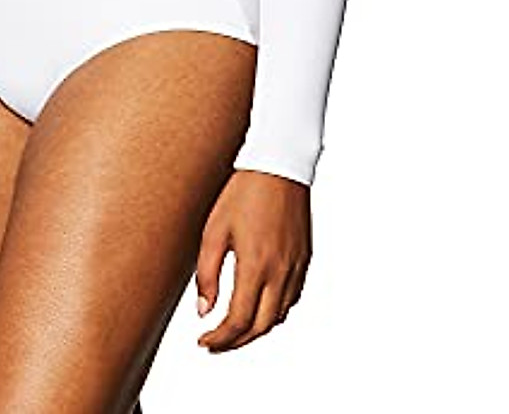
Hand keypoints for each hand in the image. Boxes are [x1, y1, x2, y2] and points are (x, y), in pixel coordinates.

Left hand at [194, 169, 310, 350]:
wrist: (278, 166)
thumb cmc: (243, 193)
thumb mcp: (214, 231)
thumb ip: (207, 274)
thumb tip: (203, 311)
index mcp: (256, 266)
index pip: (238, 321)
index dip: (220, 339)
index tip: (204, 342)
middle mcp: (281, 272)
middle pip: (260, 327)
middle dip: (236, 341)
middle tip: (216, 343)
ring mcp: (296, 267)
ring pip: (278, 316)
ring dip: (256, 328)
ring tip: (233, 327)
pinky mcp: (305, 259)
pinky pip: (292, 298)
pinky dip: (274, 310)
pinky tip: (259, 304)